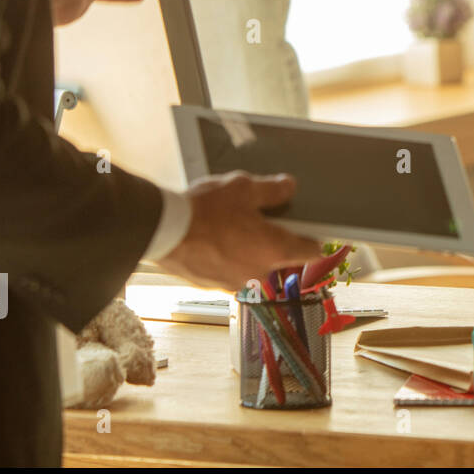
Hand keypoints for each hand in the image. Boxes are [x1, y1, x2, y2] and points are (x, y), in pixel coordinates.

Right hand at [157, 172, 318, 290]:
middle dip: (273, 242)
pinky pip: (230, 272)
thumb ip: (272, 190)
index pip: (310, 251)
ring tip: (230, 228)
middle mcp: (259, 273)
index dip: (311, 239)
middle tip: (259, 221)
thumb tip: (289, 187)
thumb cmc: (205, 210)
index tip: (309, 232)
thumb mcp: (243, 188)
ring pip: (253, 267)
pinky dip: (227, 259)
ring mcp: (235, 283)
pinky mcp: (213, 286)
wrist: (162, 232)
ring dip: (248, 252)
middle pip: (280, 259)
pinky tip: (213, 240)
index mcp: (275, 250)